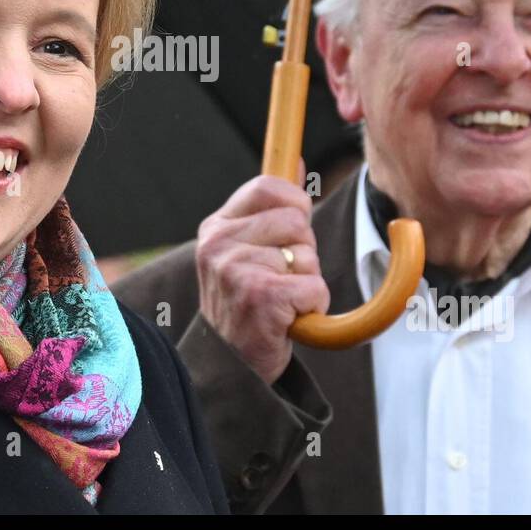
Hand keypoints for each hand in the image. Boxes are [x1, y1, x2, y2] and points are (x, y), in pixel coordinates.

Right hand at [195, 164, 329, 384]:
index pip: (269, 186)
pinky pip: (314, 287)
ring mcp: (236, 270)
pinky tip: (287, 318)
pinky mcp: (260, 297)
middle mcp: (219, 244)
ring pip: (309, 256)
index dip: (294, 205)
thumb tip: (296, 163)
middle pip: (297, 221)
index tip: (291, 231)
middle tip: (280, 279)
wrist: (231, 365)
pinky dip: (311, 306)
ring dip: (307, 282)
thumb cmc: (245, 305)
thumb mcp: (244, 251)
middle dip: (303, 252)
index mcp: (216, 227)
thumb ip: (268, 210)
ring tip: (280, 301)